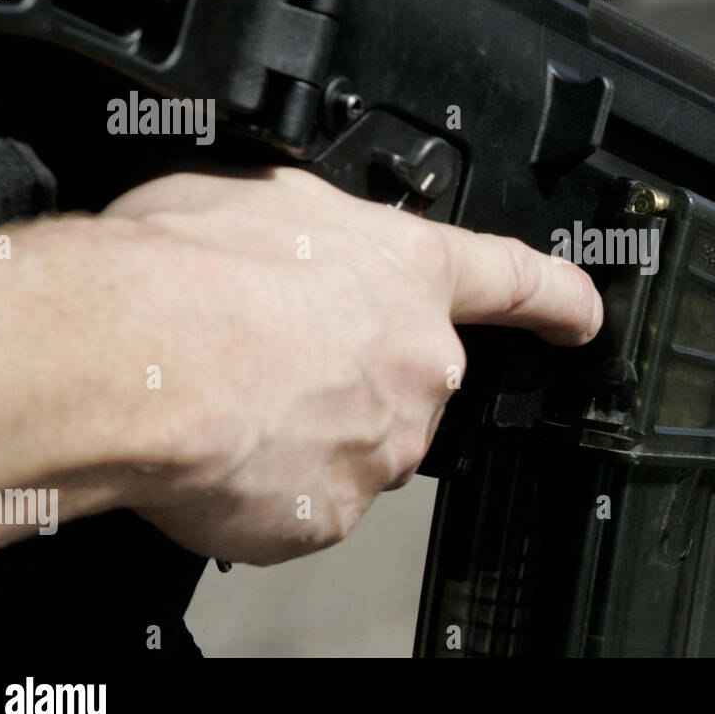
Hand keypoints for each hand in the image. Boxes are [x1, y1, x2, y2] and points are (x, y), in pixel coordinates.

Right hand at [102, 167, 601, 564]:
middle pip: (409, 376)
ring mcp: (385, 443)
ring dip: (307, 425)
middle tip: (270, 356)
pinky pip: (309, 500)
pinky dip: (268, 483)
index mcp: (409, 272)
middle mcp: (420, 361)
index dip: (557, 299)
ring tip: (230, 398)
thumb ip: (314, 231)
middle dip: (353, 370)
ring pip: (356, 439)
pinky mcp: (334, 513)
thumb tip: (301, 245)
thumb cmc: (183, 271)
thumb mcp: (259, 200)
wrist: (133, 364)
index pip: (516, 282)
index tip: (581, 317)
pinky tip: (222, 449)